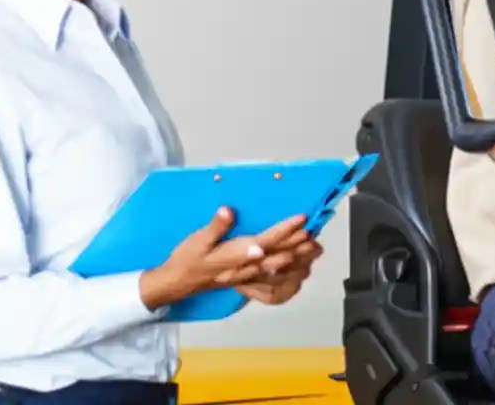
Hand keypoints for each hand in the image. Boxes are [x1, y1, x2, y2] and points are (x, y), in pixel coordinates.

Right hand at [138, 207, 307, 310]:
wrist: (178, 283)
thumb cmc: (187, 258)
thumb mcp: (197, 240)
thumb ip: (215, 227)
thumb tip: (229, 210)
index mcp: (235, 255)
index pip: (265, 240)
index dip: (284, 229)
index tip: (301, 219)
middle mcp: (245, 266)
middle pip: (277, 254)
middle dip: (298, 243)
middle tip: (316, 232)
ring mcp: (247, 275)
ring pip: (277, 266)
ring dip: (297, 256)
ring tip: (314, 246)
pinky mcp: (246, 278)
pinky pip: (271, 276)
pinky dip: (287, 269)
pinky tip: (299, 263)